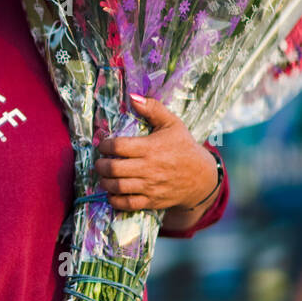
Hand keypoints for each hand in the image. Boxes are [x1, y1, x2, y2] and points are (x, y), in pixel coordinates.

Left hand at [94, 94, 217, 212]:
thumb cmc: (183, 147)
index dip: (104, 145)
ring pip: (117, 187)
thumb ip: (152, 108)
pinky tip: (112, 193)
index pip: (118, 146)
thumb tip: (132, 96)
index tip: (103, 145)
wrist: (201, 177)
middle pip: (113, 168)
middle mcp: (149, 168)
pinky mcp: (152, 201)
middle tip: (99, 162)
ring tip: (104, 176)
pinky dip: (114, 200)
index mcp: (151, 147)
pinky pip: (127, 204)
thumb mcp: (172, 123)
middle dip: (100, 165)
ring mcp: (150, 186)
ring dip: (104, 182)